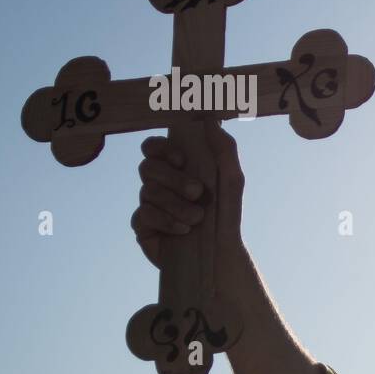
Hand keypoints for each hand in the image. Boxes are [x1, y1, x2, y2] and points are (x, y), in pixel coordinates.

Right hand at [130, 119, 246, 268]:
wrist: (221, 253)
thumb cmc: (225, 213)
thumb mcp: (231, 179)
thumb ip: (224, 148)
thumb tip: (209, 119)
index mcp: (175, 167)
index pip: (152, 147)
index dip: (161, 148)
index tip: (182, 159)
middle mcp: (158, 183)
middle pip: (148, 167)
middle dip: (174, 180)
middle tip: (198, 193)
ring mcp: (148, 204)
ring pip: (148, 192)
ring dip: (177, 205)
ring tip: (197, 219)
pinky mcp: (143, 226)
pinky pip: (144, 215)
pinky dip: (167, 222)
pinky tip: (184, 230)